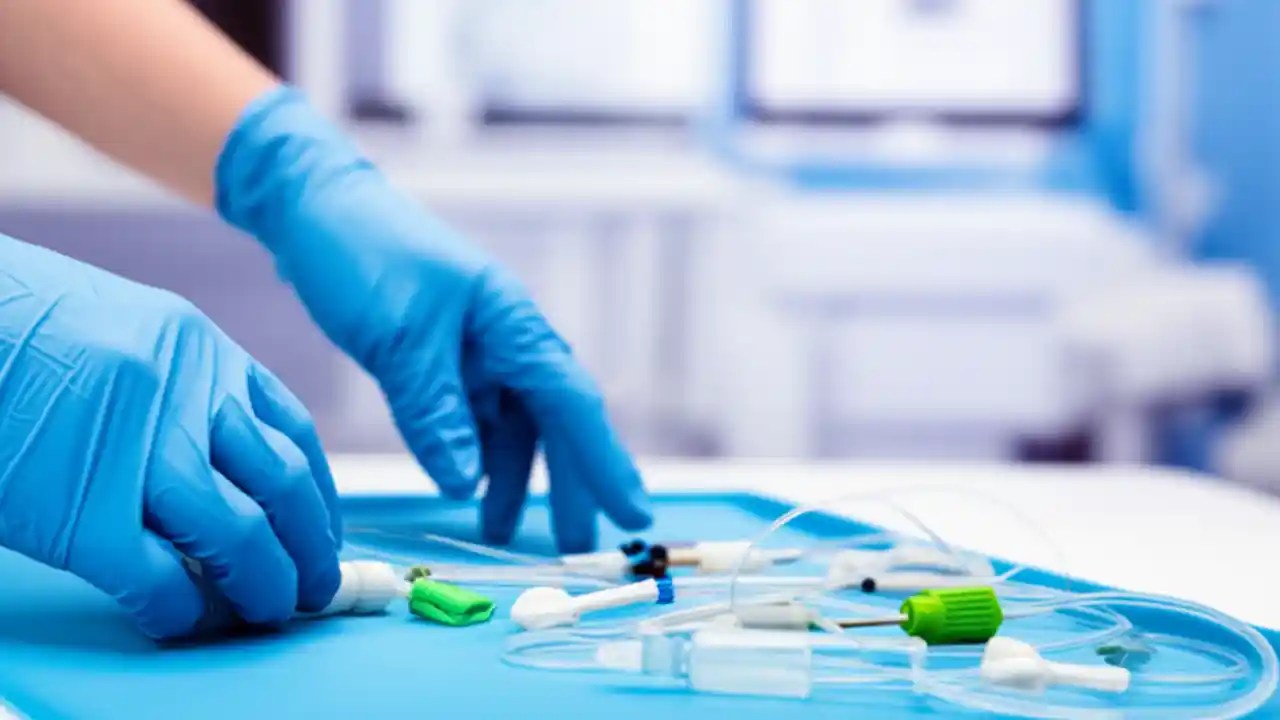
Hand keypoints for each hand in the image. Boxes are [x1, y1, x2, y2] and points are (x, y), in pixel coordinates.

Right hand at [0, 236, 340, 638]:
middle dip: (311, 550)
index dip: (319, 497)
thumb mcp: (127, 327)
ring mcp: (138, 459)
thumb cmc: (19, 325)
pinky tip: (182, 618)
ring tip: (269, 611)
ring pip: (240, 539)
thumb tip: (224, 456)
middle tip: (315, 588)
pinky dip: (183, 611)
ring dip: (266, 586)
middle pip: (284, 489)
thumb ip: (182, 382)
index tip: (321, 533)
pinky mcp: (83, 519)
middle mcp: (186, 401)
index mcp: (200, 351)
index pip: (292, 434)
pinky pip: (158, 582)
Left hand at [217, 87, 652, 552]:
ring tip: (500, 533)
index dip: (605, 463)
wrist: (314, 206)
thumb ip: (434, 410)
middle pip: (553, 422)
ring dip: (512, 479)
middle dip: (568, 484)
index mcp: (512, 324)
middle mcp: (506, 340)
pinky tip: (463, 488)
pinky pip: (471, 419)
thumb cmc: (364, 250)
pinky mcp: (443, 361)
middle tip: (572, 545)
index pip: (571, 403)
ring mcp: (477, 351)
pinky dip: (471, 457)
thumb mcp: (399, 336)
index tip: (633, 514)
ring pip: (511, 427)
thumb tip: (464, 483)